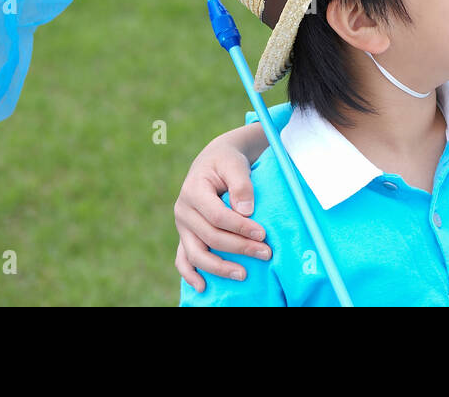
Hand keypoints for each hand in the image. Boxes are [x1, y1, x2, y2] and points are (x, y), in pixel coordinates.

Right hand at [174, 133, 271, 291]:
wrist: (215, 160)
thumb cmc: (227, 161)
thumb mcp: (235, 164)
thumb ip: (241, 184)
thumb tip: (246, 211)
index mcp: (193, 191)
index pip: (217, 216)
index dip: (240, 227)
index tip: (263, 234)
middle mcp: (183, 210)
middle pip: (210, 237)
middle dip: (239, 247)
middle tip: (266, 253)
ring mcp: (182, 226)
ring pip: (196, 253)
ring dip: (218, 267)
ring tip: (243, 275)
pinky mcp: (185, 235)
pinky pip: (183, 258)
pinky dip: (190, 274)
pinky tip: (202, 287)